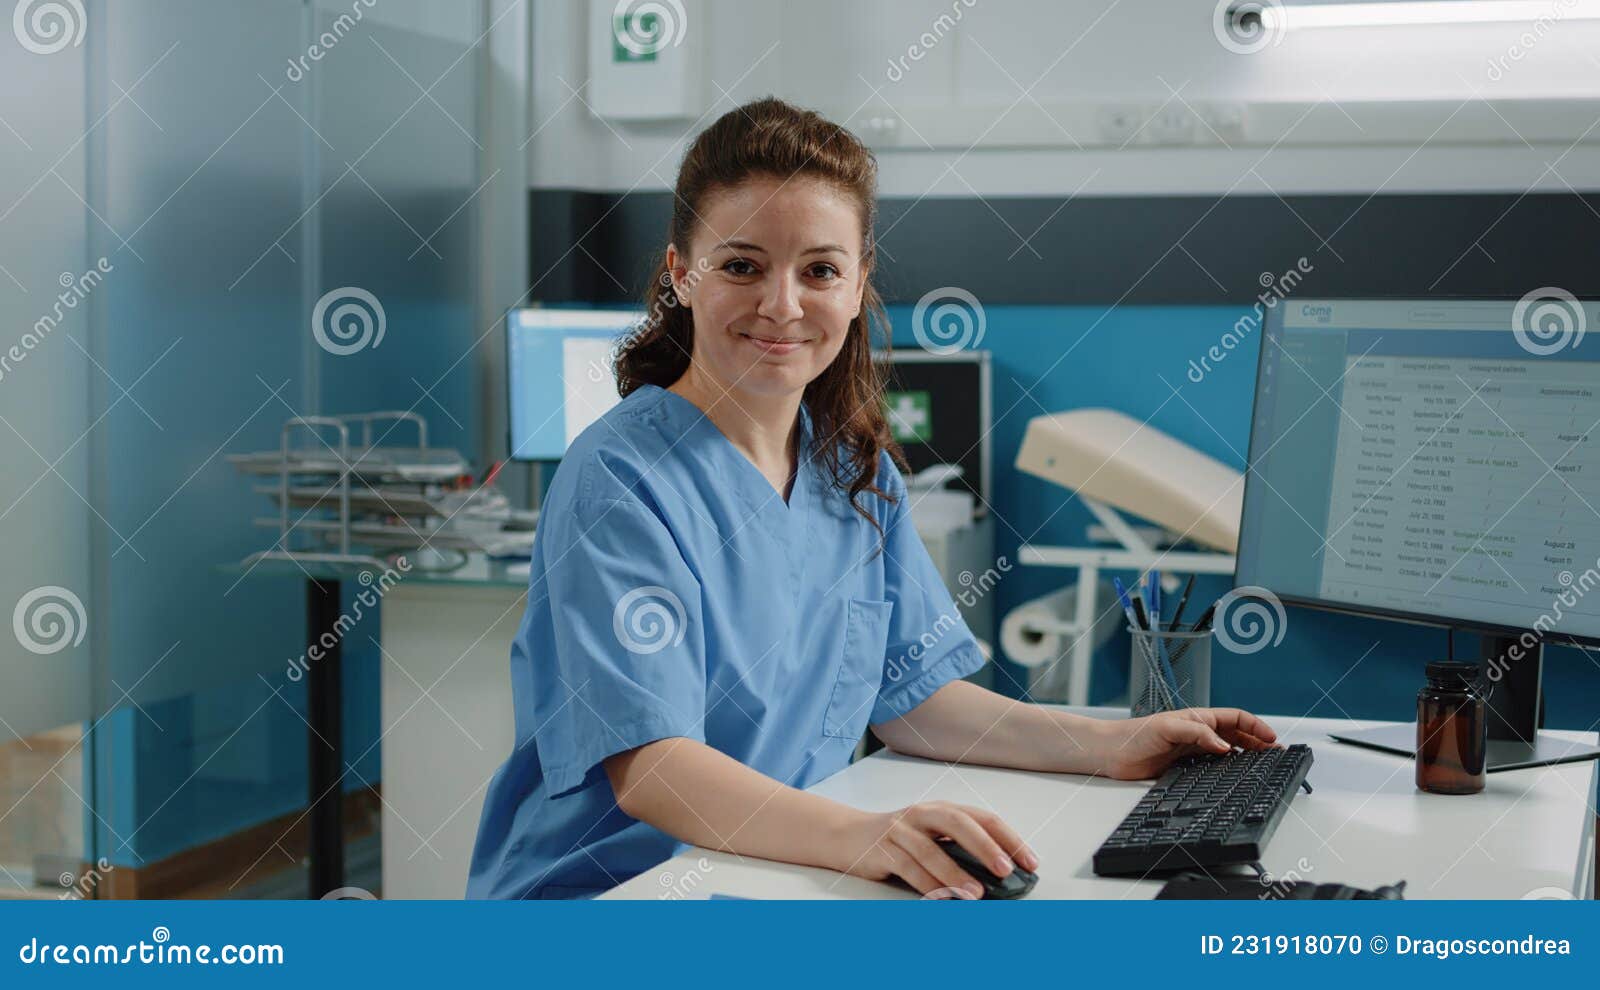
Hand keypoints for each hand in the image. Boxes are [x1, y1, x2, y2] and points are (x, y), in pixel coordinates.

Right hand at [827, 801, 1039, 898]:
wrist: (849, 835)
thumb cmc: (900, 840)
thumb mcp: (932, 836)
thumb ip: (960, 850)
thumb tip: (1000, 877)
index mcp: (942, 809)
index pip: (982, 817)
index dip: (1008, 838)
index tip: (1029, 862)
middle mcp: (922, 814)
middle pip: (957, 823)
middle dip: (984, 846)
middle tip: (1005, 868)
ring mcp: (900, 830)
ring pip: (930, 850)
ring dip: (954, 873)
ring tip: (975, 893)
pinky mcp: (881, 850)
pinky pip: (907, 868)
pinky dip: (926, 885)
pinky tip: (941, 899)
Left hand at [1099, 708, 1278, 780]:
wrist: (1111, 754)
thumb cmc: (1134, 734)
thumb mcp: (1168, 727)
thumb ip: (1197, 733)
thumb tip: (1224, 745)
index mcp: (1198, 718)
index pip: (1236, 718)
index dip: (1256, 726)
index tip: (1272, 738)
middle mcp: (1198, 734)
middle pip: (1237, 737)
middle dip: (1259, 743)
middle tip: (1277, 755)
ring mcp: (1193, 751)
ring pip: (1229, 753)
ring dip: (1247, 758)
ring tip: (1264, 766)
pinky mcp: (1185, 769)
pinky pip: (1214, 769)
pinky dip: (1228, 772)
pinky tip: (1236, 778)